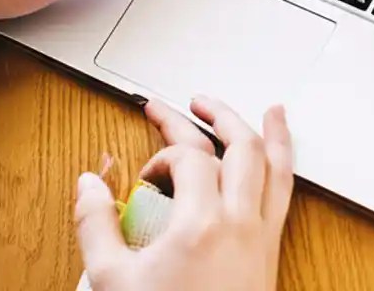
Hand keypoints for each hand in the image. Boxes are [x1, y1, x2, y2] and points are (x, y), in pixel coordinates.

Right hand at [75, 98, 294, 290]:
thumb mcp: (111, 281)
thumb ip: (95, 225)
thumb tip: (87, 183)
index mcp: (200, 225)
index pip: (188, 159)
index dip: (163, 154)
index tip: (145, 177)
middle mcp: (240, 223)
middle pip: (238, 147)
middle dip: (215, 115)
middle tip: (191, 102)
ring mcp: (262, 236)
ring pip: (276, 166)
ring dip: (270, 132)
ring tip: (273, 109)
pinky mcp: (272, 251)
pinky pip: (286, 194)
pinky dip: (285, 166)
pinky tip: (281, 157)